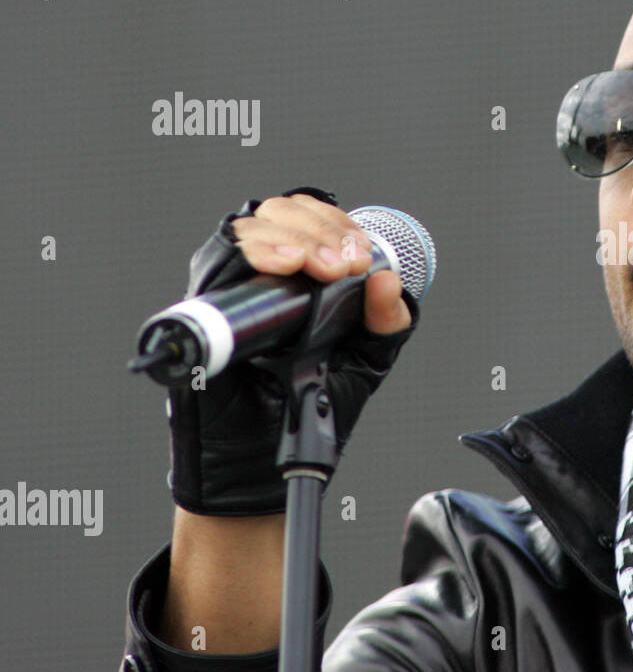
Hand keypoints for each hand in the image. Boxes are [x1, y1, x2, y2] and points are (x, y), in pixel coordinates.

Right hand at [164, 186, 418, 515]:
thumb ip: (384, 324)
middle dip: (320, 229)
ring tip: (321, 266)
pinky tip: (288, 265)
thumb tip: (388, 280)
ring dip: (294, 236)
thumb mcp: (362, 363)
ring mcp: (231, 289)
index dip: (335, 223)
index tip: (359, 253)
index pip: (308, 219)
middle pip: (279, 213)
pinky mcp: (205, 308)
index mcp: (297, 279)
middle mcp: (260, 277)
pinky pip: (219, 260)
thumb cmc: (303, 409)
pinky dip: (256, 251)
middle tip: (344, 263)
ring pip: (251, 226)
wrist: (262, 459)